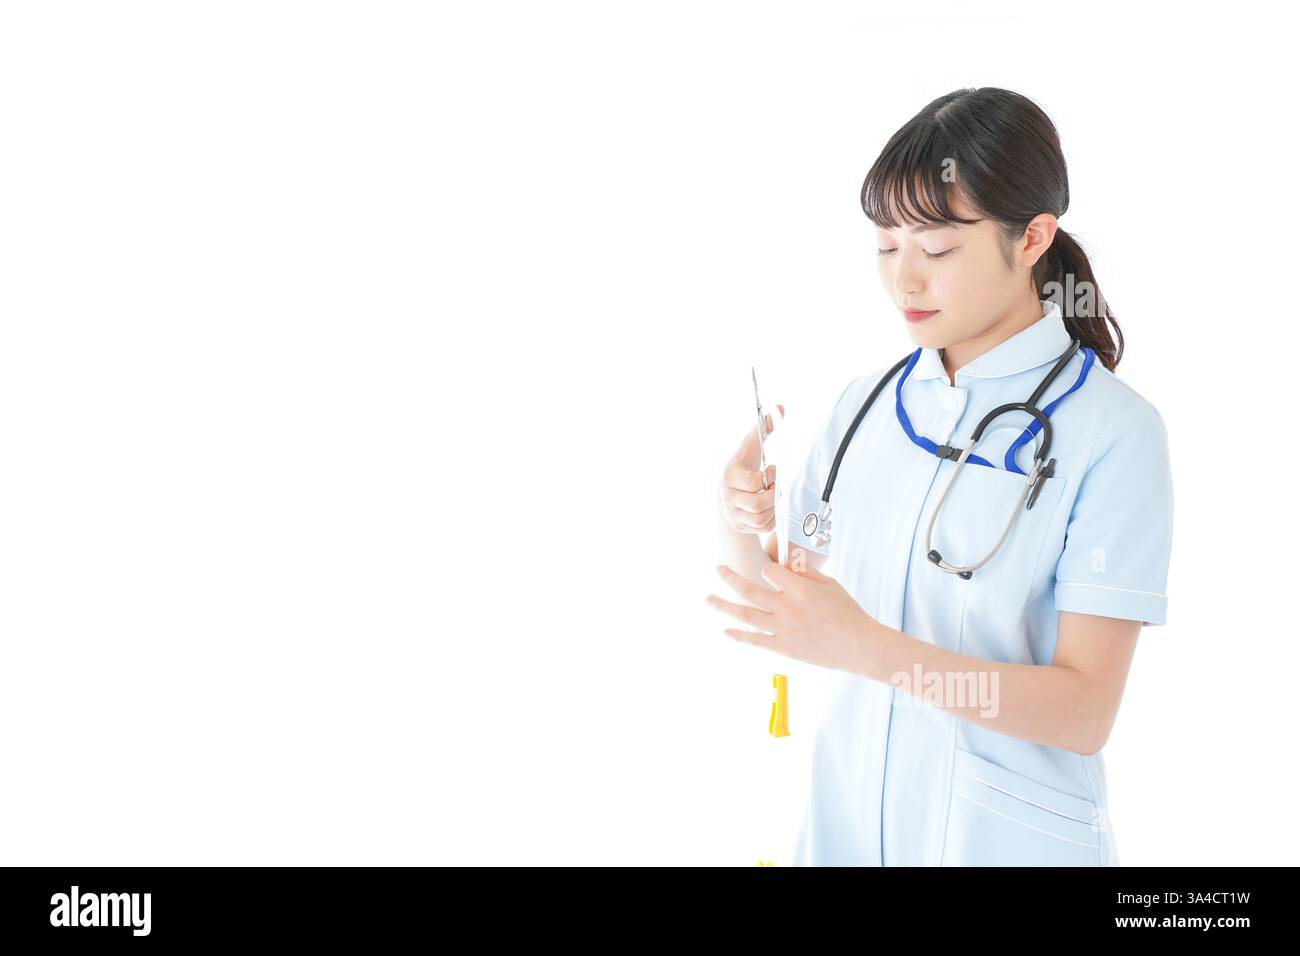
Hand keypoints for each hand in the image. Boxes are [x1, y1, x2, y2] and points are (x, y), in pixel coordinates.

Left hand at [705, 552, 882, 673]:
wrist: (858, 646)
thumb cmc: (848, 613)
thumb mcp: (830, 585)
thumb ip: (805, 575)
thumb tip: (787, 566)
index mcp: (800, 588)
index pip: (769, 570)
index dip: (769, 569)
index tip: (771, 572)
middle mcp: (787, 607)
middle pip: (749, 588)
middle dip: (730, 577)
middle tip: (718, 569)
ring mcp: (783, 628)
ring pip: (745, 613)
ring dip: (724, 605)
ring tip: (708, 599)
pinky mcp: (783, 647)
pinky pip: (755, 640)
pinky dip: (738, 634)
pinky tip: (726, 630)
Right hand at [716, 403, 783, 534]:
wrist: (724, 495)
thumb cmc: (742, 469)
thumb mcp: (750, 449)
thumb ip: (763, 430)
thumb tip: (781, 408)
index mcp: (729, 475)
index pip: (752, 483)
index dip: (770, 477)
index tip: (772, 470)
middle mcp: (727, 496)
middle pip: (759, 503)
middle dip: (774, 494)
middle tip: (775, 486)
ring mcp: (733, 513)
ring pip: (761, 518)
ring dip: (773, 507)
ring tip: (772, 496)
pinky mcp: (740, 526)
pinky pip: (763, 528)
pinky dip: (771, 519)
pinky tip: (769, 508)